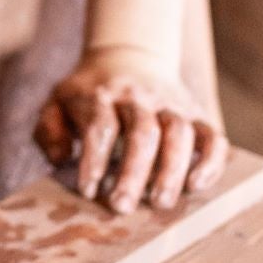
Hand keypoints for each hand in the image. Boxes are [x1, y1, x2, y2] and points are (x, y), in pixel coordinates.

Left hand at [35, 46, 228, 214]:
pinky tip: (196, 185)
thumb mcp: (56, 103)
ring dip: (171, 170)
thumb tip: (61, 159)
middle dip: (133, 173)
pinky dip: (210, 161)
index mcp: (100, 96)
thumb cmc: (87, 95)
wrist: (126, 56)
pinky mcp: (196, 114)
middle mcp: (138, 98)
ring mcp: (170, 105)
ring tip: (160, 203)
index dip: (94, 161)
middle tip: (122, 206)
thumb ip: (49, 130)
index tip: (88, 191)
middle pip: (142, 133)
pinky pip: (212, 136)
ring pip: (178, 133)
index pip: (99, 127)